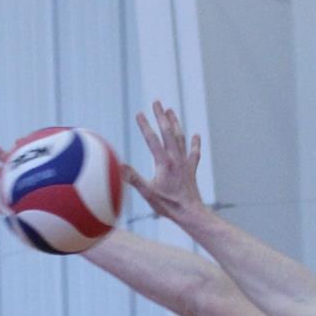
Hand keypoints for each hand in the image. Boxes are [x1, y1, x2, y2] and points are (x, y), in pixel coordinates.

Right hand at [125, 100, 205, 220]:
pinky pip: (194, 153)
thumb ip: (134, 178)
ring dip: (175, 123)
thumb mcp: (148, 193)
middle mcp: (176, 159)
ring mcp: (185, 163)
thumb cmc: (169, 205)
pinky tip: (196, 136)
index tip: (139, 113)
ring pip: (181, 138)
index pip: (152, 140)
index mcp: (164, 162)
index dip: (145, 126)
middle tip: (157, 102)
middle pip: (168, 132)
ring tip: (171, 111)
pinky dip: (194, 143)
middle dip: (161, 116)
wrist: (191, 213)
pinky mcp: (191, 170)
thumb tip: (119, 165)